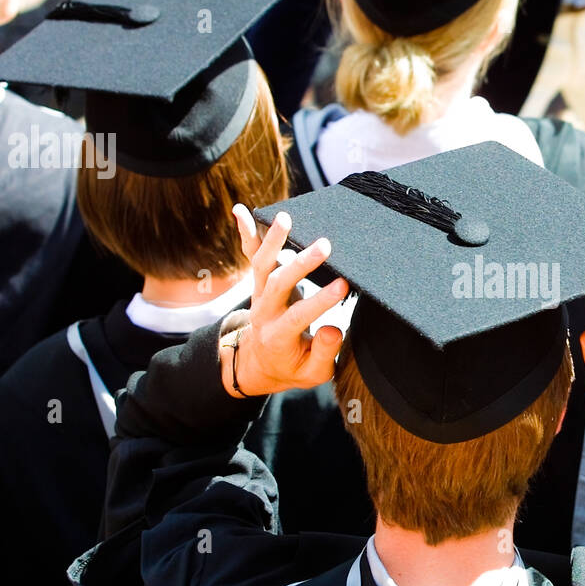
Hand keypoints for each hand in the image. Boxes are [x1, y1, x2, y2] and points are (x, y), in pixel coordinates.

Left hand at [223, 204, 350, 395]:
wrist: (260, 364)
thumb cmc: (293, 368)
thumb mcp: (312, 374)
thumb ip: (323, 353)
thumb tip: (333, 329)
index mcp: (278, 337)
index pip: (299, 317)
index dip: (320, 301)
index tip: (343, 285)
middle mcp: (264, 313)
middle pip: (277, 284)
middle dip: (301, 264)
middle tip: (325, 246)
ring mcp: (259, 295)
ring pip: (261, 265)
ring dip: (272, 240)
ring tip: (286, 218)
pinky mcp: (259, 284)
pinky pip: (251, 257)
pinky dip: (246, 234)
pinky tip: (241, 211)